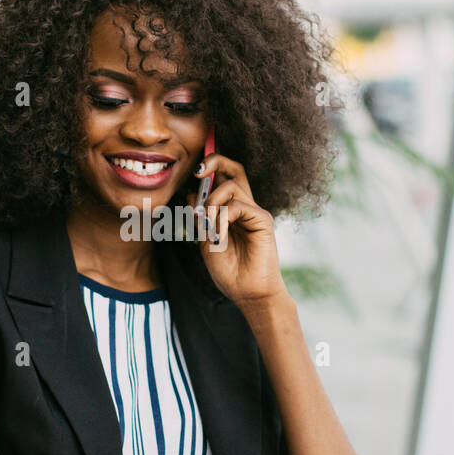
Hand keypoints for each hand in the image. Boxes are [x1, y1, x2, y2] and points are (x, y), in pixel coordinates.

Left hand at [187, 153, 287, 310]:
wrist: (246, 293)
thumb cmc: (229, 271)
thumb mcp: (206, 241)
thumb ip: (200, 218)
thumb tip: (191, 193)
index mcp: (232, 211)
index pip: (224, 178)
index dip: (210, 168)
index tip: (194, 175)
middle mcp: (245, 207)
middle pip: (235, 169)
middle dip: (215, 161)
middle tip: (198, 171)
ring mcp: (254, 212)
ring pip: (230, 186)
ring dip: (211, 203)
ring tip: (208, 227)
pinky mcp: (263, 219)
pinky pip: (237, 206)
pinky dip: (221, 219)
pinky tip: (219, 237)